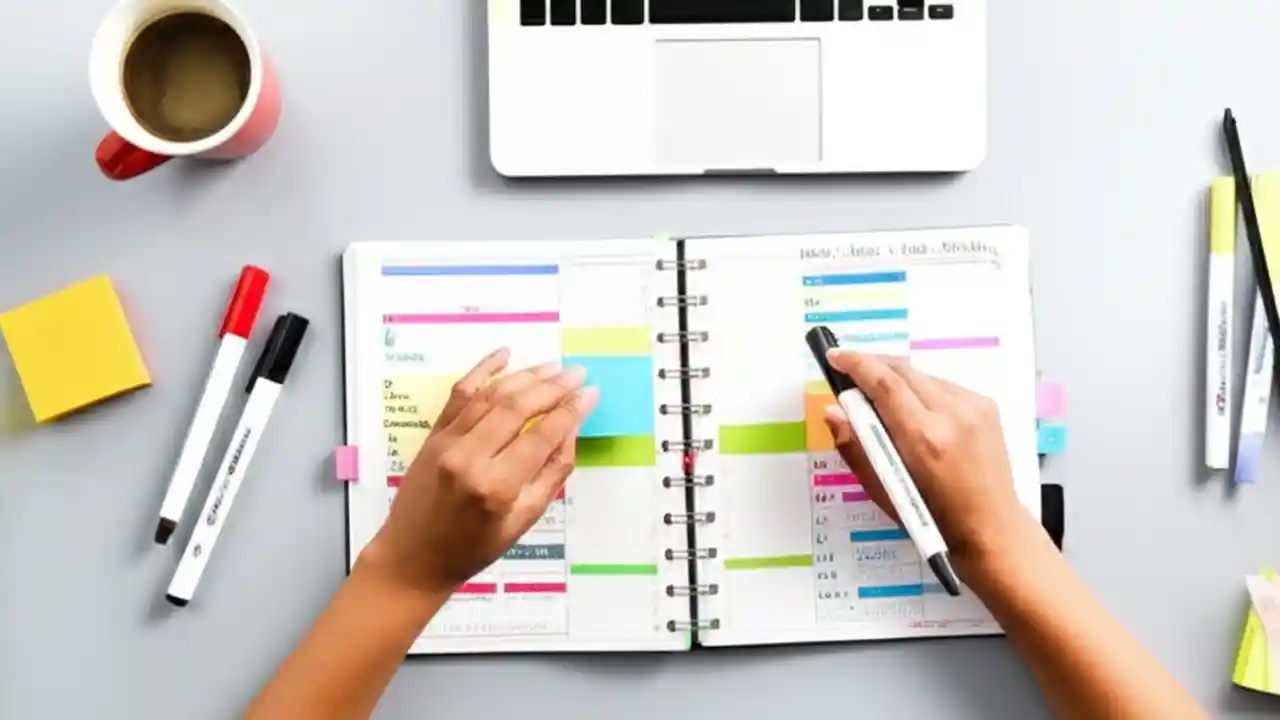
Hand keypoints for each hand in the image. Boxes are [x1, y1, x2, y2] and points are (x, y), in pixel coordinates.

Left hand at [364, 348, 597, 596]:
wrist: (414, 557)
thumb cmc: (473, 547)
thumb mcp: (524, 521)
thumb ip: (551, 475)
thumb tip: (571, 431)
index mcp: (498, 487)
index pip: (542, 436)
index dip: (570, 411)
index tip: (590, 394)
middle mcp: (470, 458)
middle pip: (518, 407)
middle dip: (552, 386)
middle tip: (577, 373)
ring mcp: (448, 443)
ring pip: (492, 395)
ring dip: (526, 376)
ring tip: (553, 366)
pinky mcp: (433, 435)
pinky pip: (460, 393)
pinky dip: (483, 370)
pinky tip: (505, 354)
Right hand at [822, 350, 1030, 570]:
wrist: (991, 527)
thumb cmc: (933, 518)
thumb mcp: (883, 491)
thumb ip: (855, 447)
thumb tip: (833, 411)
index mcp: (924, 439)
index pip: (885, 384)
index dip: (856, 364)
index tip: (836, 356)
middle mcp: (952, 415)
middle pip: (903, 370)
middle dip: (873, 365)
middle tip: (850, 370)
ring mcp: (974, 407)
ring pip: (923, 375)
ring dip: (898, 379)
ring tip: (882, 397)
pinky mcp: (987, 406)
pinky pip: (944, 385)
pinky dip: (923, 390)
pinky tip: (916, 411)